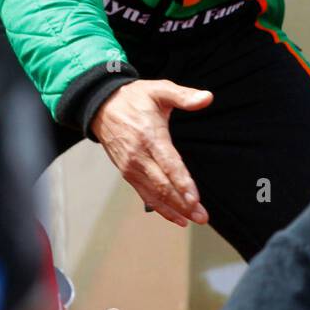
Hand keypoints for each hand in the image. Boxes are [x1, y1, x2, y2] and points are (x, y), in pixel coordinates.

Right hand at [91, 79, 211, 226]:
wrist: (101, 106)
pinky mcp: (127, 173)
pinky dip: (160, 208)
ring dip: (174, 209)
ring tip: (193, 220)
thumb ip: (184, 96)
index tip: (195, 199)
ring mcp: (131, 167)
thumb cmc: (134, 98)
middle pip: (163, 185)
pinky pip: (145, 195)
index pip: (169, 163)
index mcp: (150, 136)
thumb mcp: (160, 90)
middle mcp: (139, 155)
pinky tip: (177, 217)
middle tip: (202, 217)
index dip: (182, 183)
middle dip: (183, 203)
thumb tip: (207, 98)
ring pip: (154, 194)